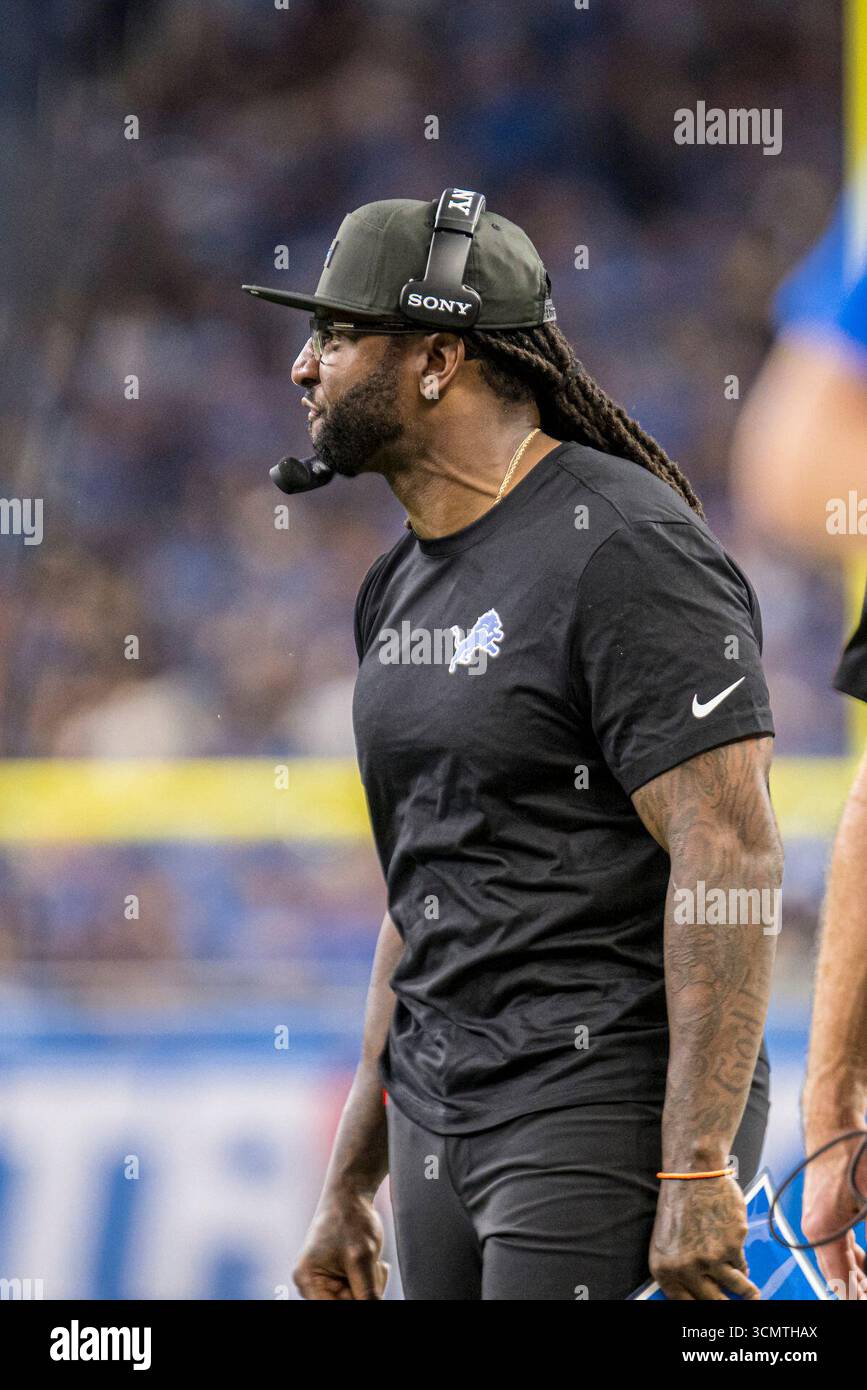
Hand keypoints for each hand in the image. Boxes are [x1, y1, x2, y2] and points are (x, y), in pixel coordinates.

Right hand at [293, 1189, 389, 1299]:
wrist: (351, 1193)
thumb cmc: (351, 1219)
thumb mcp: (362, 1259)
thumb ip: (367, 1294)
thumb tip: (375, 1309)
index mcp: (308, 1281)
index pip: (331, 1309)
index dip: (355, 1303)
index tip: (369, 1291)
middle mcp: (312, 1285)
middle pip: (345, 1305)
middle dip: (364, 1293)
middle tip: (375, 1268)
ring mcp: (325, 1282)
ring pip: (355, 1300)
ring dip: (370, 1285)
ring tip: (372, 1260)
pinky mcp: (337, 1278)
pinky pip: (358, 1291)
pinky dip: (370, 1280)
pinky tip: (371, 1262)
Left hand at [650, 1176, 759, 1299]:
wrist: (693, 1173)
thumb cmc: (679, 1204)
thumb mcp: (667, 1241)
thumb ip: (680, 1269)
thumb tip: (698, 1294)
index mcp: (664, 1268)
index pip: (684, 1304)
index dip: (701, 1309)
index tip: (713, 1312)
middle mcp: (686, 1268)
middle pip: (712, 1302)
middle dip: (726, 1307)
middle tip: (733, 1309)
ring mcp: (710, 1259)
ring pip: (736, 1288)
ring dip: (747, 1294)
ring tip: (754, 1298)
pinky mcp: (732, 1246)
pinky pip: (742, 1266)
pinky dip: (743, 1265)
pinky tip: (742, 1261)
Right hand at [801, 1129, 866, 1300]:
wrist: (832, 1128)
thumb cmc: (851, 1155)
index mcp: (822, 1232)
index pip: (841, 1282)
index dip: (856, 1296)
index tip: (865, 1300)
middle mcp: (813, 1231)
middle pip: (836, 1276)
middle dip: (856, 1289)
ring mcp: (815, 1222)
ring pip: (836, 1263)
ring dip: (855, 1277)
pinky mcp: (821, 1213)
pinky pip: (836, 1248)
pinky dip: (851, 1261)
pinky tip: (864, 1265)